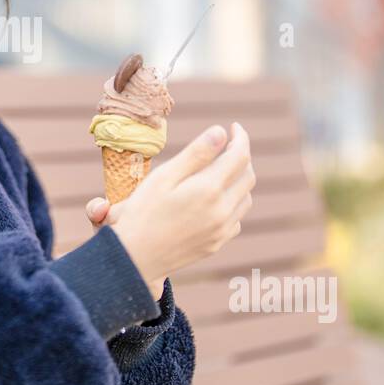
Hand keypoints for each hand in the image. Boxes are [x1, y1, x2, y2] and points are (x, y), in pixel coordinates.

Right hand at [88, 123, 255, 289]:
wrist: (135, 258)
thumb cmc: (143, 212)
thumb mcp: (164, 176)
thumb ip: (196, 153)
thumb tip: (221, 132)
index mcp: (208, 189)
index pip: (239, 156)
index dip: (240, 138)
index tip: (234, 127)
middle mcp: (222, 210)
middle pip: (248, 175)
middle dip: (241, 156)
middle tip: (227, 145)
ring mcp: (222, 230)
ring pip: (246, 198)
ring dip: (239, 180)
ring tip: (221, 170)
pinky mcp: (217, 243)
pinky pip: (237, 218)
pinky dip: (233, 203)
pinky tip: (215, 200)